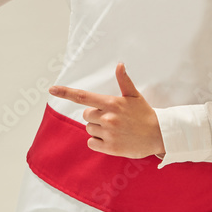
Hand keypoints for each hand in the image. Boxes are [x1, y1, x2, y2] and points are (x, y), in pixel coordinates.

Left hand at [48, 62, 165, 159]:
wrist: (159, 136)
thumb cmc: (145, 114)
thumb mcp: (134, 96)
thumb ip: (124, 81)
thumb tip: (119, 64)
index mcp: (112, 103)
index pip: (83, 96)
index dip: (65, 92)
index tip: (51, 89)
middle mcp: (108, 118)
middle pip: (86, 114)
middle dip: (94, 115)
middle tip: (111, 118)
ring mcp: (108, 133)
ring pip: (89, 128)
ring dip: (97, 129)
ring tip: (114, 129)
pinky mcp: (110, 148)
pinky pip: (91, 143)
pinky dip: (98, 142)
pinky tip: (111, 139)